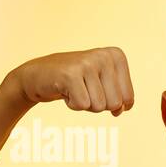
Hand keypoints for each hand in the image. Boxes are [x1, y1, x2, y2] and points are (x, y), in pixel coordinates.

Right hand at [9, 46, 134, 114]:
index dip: (111, 103)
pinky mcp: (70, 74)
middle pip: (114, 104)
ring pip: (99, 106)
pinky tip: (65, 90)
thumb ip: (120, 99)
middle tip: (83, 89)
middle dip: (98, 104)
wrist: (38, 75)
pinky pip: (82, 105)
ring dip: (85, 104)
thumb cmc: (76, 82)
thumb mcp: (104, 87)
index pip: (128, 99)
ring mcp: (86, 63)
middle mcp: (104, 56)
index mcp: (116, 56)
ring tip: (74, 88)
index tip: (96, 88)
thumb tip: (120, 110)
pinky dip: (73, 104)